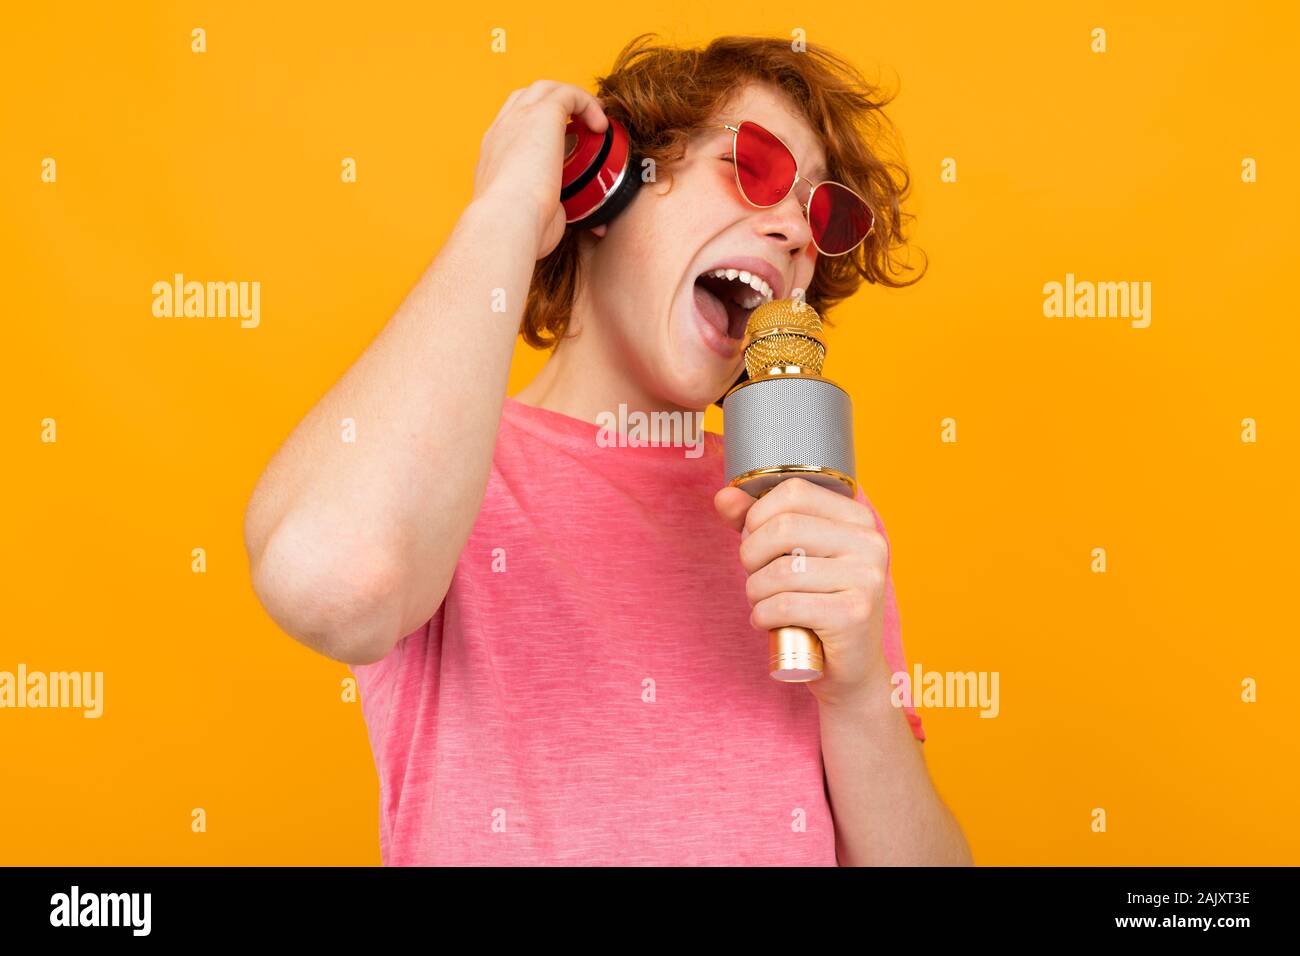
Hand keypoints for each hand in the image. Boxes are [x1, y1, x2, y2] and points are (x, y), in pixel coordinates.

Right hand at [471, 80, 608, 261]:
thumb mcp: (528, 216)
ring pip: (545, 89)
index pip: (511, 125)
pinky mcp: (543, 115)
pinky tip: (600, 125)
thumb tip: (579, 222)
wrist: (506, 221)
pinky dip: (588, 104)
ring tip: (593, 119)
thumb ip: (550, 211)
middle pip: (525, 97)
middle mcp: (502, 131)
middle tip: (577, 123)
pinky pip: (569, 94)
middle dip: (552, 104)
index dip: (534, 125)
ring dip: (571, 99)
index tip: (557, 139)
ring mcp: (519, 119)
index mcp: (493, 155)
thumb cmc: (515, 230)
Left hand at [714, 477, 891, 707]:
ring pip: (781, 571)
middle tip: (754, 578)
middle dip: (751, 555)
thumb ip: (757, 523)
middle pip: (784, 528)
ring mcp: (865, 579)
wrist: (851, 669)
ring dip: (754, 591)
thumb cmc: (816, 604)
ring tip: (761, 603)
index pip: (794, 491)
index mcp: (858, 519)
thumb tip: (724, 497)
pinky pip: (786, 605)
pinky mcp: (854, 615)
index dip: (758, 515)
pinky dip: (763, 615)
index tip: (754, 542)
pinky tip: (766, 622)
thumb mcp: (790, 557)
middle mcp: (870, 543)